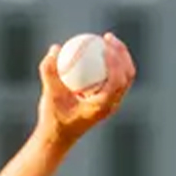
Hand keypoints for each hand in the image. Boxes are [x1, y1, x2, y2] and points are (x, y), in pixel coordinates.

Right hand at [34, 33, 134, 151]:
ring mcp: (112, 103)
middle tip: (108, 38)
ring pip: (125, 76)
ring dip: (120, 56)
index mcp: (102, 107)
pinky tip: (99, 51)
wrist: (57, 138)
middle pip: (127, 75)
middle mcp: (111, 105)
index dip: (115, 60)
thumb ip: (49, 72)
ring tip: (107, 40)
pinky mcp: (108, 100)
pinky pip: (115, 77)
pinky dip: (111, 63)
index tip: (104, 45)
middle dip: (122, 53)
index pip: (117, 80)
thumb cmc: (53, 119)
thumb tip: (55, 48)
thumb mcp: (48, 95)